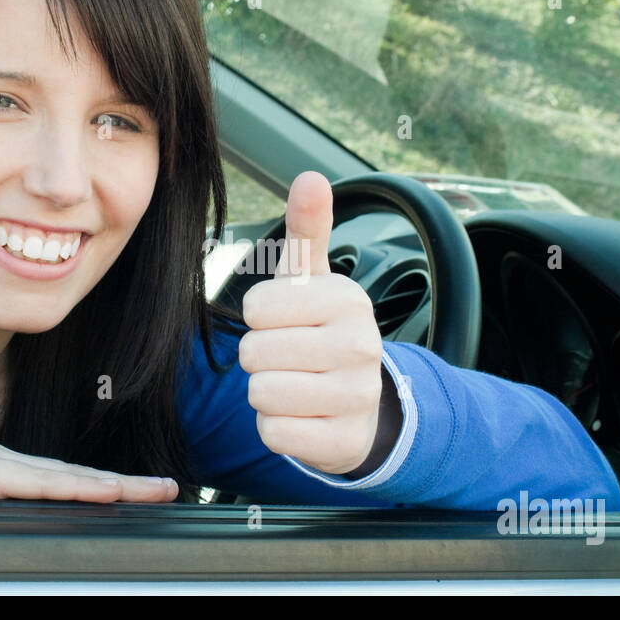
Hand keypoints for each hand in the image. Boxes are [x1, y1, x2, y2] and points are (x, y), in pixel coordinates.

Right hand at [0, 405, 178, 501]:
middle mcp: (4, 462)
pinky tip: (109, 491)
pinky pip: (42, 483)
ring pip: (73, 477)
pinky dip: (79, 487)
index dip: (98, 487)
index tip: (132, 494)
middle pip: (79, 476)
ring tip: (160, 490)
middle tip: (170, 488)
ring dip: (119, 485)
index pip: (59, 480)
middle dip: (127, 484)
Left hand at [239, 171, 390, 474]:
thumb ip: (307, 230)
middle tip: (290, 359)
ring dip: (267, 394)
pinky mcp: (343, 443)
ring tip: (296, 386)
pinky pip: (273, 433)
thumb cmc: (323, 334)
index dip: (259, 318)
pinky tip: (303, 418)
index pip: (255, 307)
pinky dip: (277, 429)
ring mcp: (355, 397)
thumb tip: (311, 176)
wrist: (365, 405)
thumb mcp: (314, 282)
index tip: (287, 323)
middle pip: (253, 352)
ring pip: (261, 394)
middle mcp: (359, 346)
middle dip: (259, 358)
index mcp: (347, 299)